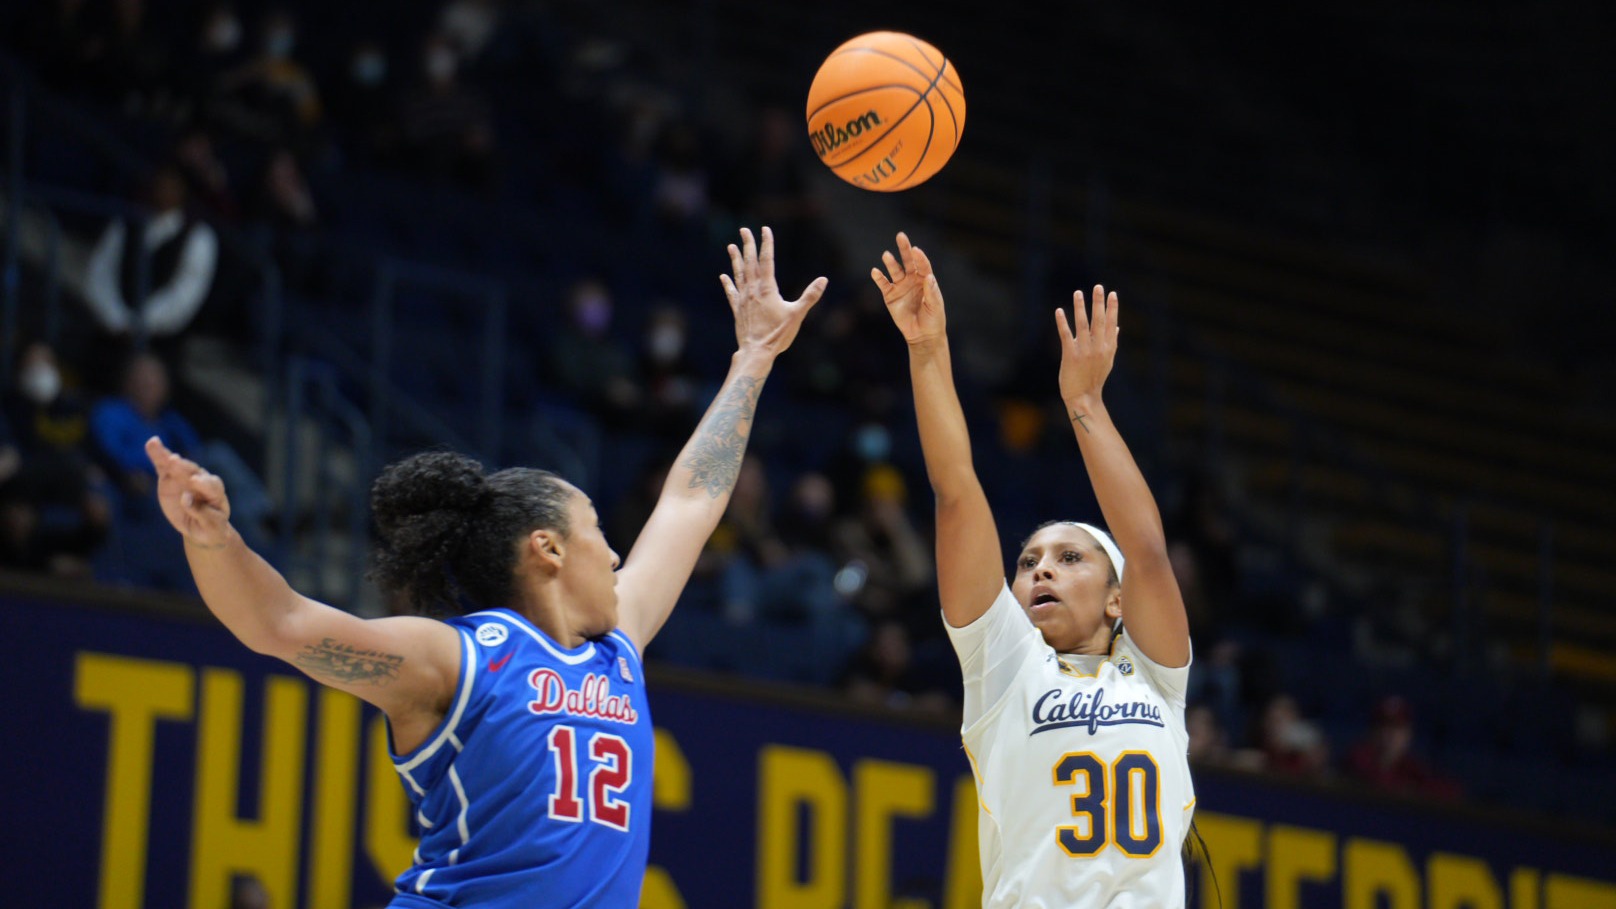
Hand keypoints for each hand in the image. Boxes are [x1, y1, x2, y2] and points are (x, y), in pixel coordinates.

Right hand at [146, 436, 233, 547]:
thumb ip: (201, 513)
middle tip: (174, 461)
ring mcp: (186, 477)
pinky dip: (158, 455)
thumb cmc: (210, 526)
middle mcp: (202, 480)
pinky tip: (152, 443)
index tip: (194, 481)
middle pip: (194, 472)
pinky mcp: (170, 477)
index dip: (203, 484)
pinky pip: (164, 465)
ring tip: (159, 448)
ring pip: (178, 466)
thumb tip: (186, 499)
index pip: (211, 486)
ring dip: (168, 457)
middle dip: (184, 468)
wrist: (200, 526)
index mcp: (215, 493)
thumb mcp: (210, 526)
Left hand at [719, 226, 827, 358]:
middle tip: (744, 230)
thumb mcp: (797, 315)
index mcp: (767, 289)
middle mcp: (753, 290)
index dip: (766, 244)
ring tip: (731, 246)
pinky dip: (728, 283)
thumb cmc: (777, 334)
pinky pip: (731, 293)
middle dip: (748, 245)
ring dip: (735, 260)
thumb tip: (823, 280)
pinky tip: (723, 276)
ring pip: (739, 274)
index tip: (765, 229)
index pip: (767, 260)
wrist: (756, 351)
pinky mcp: (738, 310)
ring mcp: (744, 300)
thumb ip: (810, 296)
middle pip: (750, 263)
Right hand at [870, 232, 944, 346]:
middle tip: (900, 236)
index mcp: (926, 280)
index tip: (915, 250)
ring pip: (895, 271)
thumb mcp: (935, 306)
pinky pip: (883, 284)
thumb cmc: (933, 319)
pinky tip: (875, 271)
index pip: (923, 265)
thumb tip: (928, 276)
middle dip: (904, 249)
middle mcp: (912, 280)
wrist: (922, 335)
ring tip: (886, 255)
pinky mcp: (890, 296)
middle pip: (908, 261)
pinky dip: (879, 278)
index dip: (920, 257)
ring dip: (891, 262)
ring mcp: (901, 286)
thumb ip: (931, 291)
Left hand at [1055, 284, 1118, 402]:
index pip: (1111, 323)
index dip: (1112, 308)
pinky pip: (1066, 335)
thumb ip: (1112, 342)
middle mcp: (1098, 348)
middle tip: (1098, 287)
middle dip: (1099, 303)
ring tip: (1078, 293)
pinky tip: (1060, 311)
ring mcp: (1084, 351)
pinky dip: (1063, 322)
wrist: (1083, 397)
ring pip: (1083, 325)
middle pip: (1099, 321)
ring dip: (1080, 308)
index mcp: (1108, 347)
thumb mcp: (1107, 360)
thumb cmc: (1094, 378)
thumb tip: (1116, 325)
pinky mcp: (1070, 356)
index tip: (1112, 294)